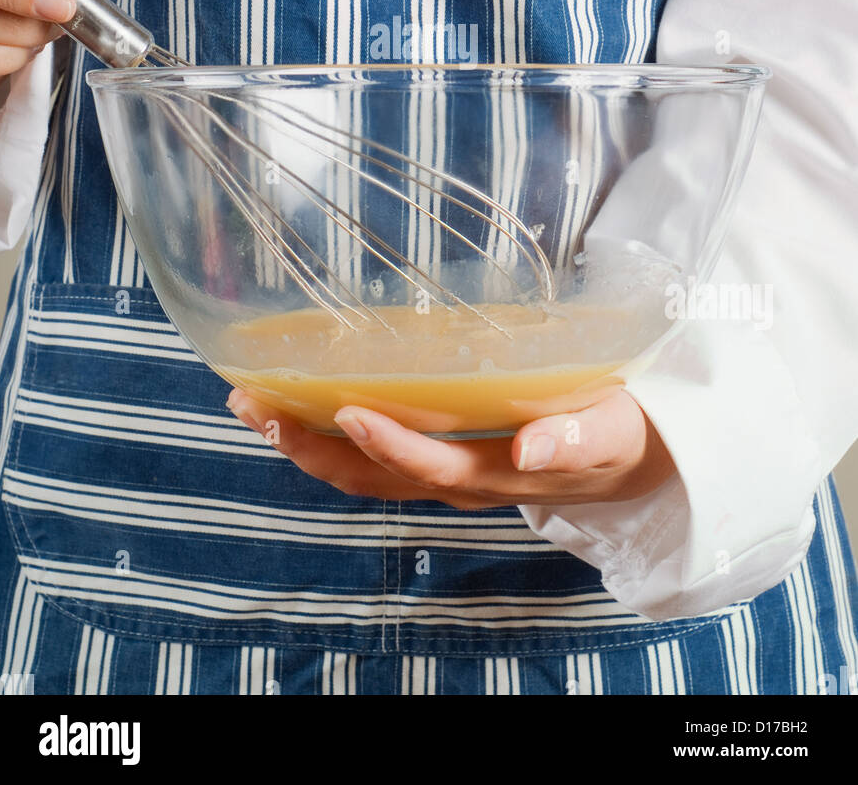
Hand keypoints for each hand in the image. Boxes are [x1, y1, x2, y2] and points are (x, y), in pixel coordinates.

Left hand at [225, 388, 675, 507]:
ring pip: (362, 472)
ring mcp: (444, 474)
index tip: (347, 409)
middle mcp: (459, 481)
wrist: (632, 459)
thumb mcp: (614, 431)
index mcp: (498, 474)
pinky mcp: (440, 459)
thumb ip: (576, 437)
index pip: (432, 466)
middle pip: (370, 477)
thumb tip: (528, 451)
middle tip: (253, 404)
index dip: (388, 445)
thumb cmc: (622, 433)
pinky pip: (372, 460)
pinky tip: (299, 407)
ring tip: (253, 404)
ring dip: (304, 442)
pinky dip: (327, 436)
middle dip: (307, 445)